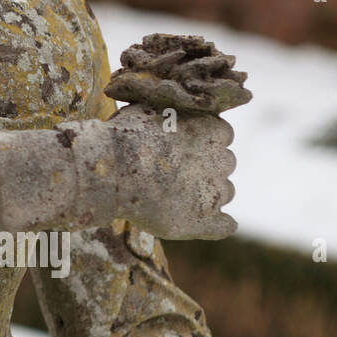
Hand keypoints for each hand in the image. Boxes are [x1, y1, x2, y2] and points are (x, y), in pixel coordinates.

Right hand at [105, 104, 236, 239]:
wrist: (112, 170)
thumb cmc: (125, 136)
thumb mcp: (149, 109)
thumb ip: (172, 113)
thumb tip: (174, 116)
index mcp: (213, 130)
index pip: (222, 135)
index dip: (202, 141)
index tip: (180, 145)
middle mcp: (221, 160)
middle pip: (224, 163)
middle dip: (205, 166)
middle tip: (173, 170)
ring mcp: (215, 192)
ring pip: (224, 192)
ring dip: (207, 192)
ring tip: (173, 194)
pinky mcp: (204, 220)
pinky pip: (224, 227)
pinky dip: (218, 225)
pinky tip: (201, 221)